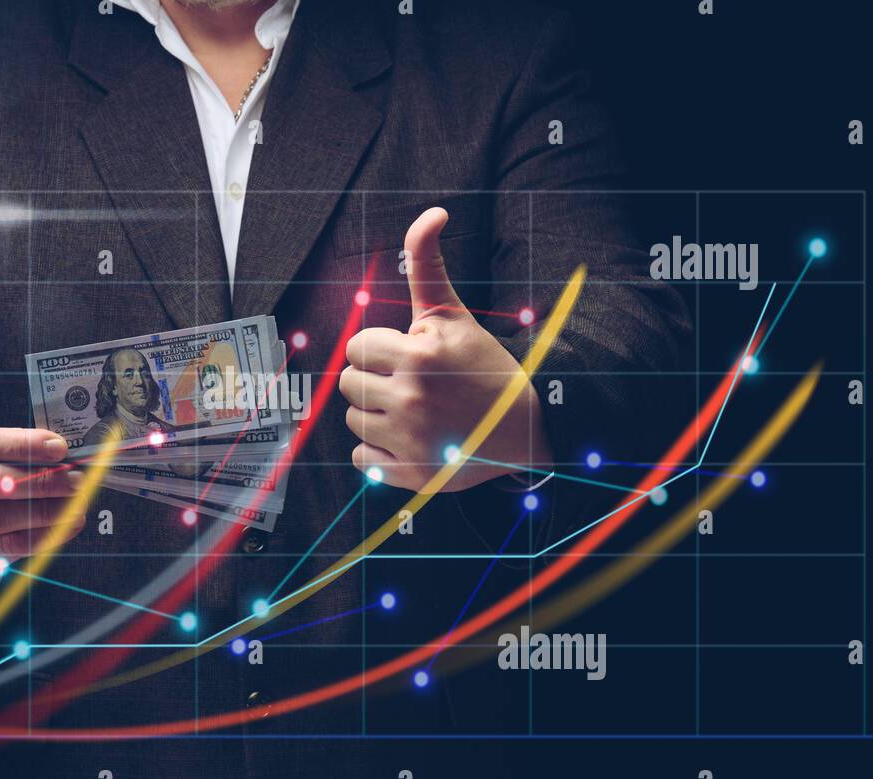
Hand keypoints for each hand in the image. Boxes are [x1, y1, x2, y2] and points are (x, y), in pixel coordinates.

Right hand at [0, 427, 85, 601]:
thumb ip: (9, 460)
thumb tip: (60, 456)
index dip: (23, 444)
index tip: (58, 447)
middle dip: (40, 478)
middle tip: (75, 480)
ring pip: (1, 516)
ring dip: (46, 510)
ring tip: (76, 505)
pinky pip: (9, 546)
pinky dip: (43, 536)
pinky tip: (65, 527)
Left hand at [339, 207, 552, 491]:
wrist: (524, 429)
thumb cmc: (482, 366)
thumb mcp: (453, 314)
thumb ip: (428, 263)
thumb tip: (432, 211)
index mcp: (420, 355)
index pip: (356, 348)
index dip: (381, 349)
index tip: (409, 356)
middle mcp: (412, 397)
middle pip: (348, 383)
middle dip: (375, 380)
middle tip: (412, 384)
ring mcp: (410, 439)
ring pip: (353, 419)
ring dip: (376, 414)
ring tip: (416, 411)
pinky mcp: (409, 474)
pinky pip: (361, 457)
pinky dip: (379, 451)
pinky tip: (410, 439)